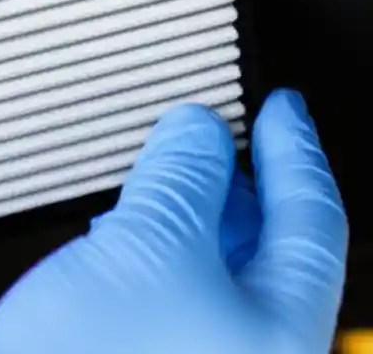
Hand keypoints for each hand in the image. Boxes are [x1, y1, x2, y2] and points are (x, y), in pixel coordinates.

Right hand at [0, 90, 346, 353]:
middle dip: (239, 182)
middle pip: (268, 250)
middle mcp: (250, 353)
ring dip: (190, 211)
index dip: (297, 154)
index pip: (313, 226)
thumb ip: (184, 176)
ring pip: (215, 270)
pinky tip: (122, 227)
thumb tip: (200, 129)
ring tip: (164, 168)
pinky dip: (155, 248)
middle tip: (215, 128)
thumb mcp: (146, 244)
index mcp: (284, 336)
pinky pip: (171, 292)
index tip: (282, 106)